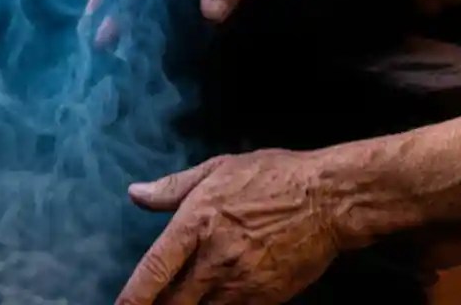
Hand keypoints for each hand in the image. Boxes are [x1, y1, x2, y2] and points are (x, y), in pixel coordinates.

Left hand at [117, 149, 356, 304]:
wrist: (328, 200)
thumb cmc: (273, 177)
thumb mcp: (218, 169)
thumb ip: (173, 188)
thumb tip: (135, 193)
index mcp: (196, 224)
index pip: (154, 270)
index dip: (132, 297)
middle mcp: (214, 260)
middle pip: (172, 304)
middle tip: (152, 303)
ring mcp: (241, 284)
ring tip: (184, 298)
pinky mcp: (264, 299)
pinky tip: (217, 295)